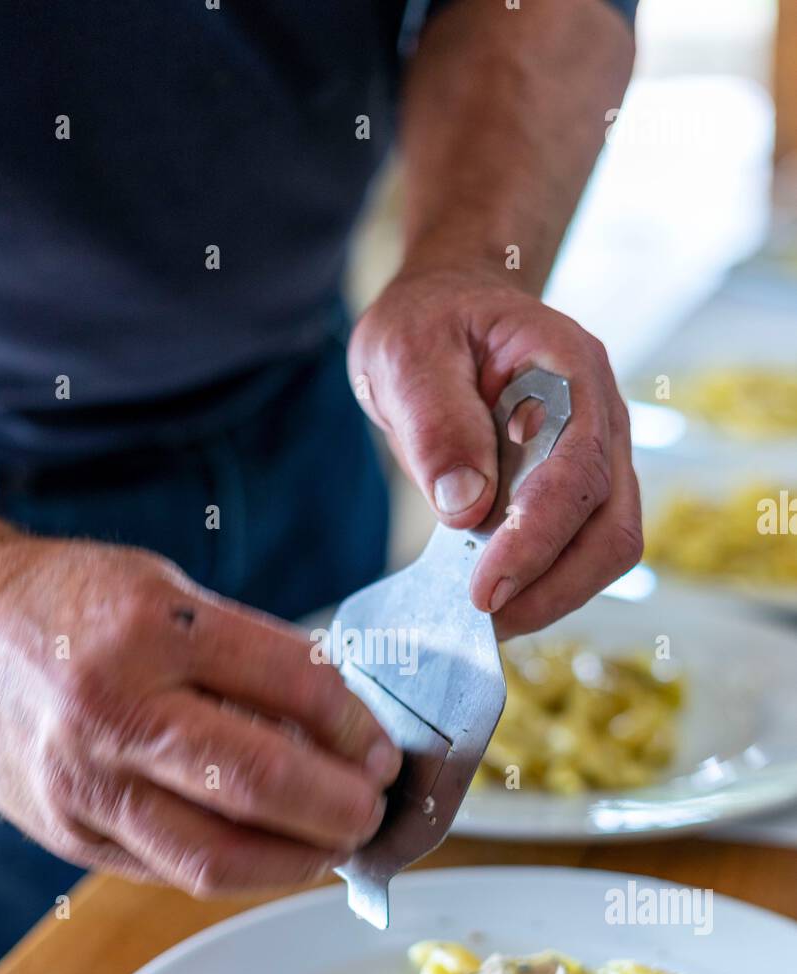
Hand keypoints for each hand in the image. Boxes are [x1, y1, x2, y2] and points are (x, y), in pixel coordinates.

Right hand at [0, 538, 400, 894]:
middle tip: (372, 809)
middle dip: (339, 807)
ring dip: (297, 861)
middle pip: (258, 781)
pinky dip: (238, 870)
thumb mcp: (166, 591)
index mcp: (152, 626)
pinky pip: (173, 872)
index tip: (380, 748)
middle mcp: (115, 708)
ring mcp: (86, 783)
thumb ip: (248, 658)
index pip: (290, 683)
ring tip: (333, 846)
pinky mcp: (70, 836)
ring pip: (215, 857)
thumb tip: (339, 730)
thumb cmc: (72, 605)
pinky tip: (271, 853)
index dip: (354, 726)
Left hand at [348, 264, 641, 635]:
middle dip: (551, 586)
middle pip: (613, 527)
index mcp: (570, 370)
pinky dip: (539, 584)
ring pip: (604, 550)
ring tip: (482, 616)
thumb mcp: (406, 353)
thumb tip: (466, 507)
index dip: (535, 539)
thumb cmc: (429, 324)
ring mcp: (596, 459)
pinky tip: (489, 594)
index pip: (577, 470)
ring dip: (549, 595)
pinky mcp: (574, 494)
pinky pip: (576, 552)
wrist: (447, 309)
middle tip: (480, 618)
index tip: (482, 590)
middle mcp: (601, 419)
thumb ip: (436, 422)